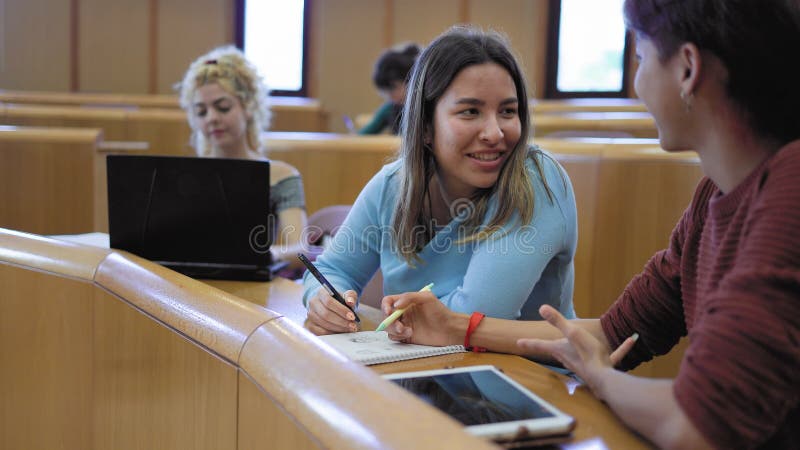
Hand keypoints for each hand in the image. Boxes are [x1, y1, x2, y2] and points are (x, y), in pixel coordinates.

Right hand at [305, 286, 358, 334]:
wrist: (332, 306)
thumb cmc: (340, 300)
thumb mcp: (347, 295)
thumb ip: (351, 296)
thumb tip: (350, 302)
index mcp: (321, 292)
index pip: (329, 301)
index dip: (341, 310)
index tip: (352, 316)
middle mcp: (313, 302)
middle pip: (326, 314)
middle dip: (341, 321)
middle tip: (352, 325)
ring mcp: (310, 314)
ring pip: (323, 324)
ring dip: (338, 328)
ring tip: (349, 329)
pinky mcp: (310, 325)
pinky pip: (320, 332)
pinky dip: (332, 333)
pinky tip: (341, 332)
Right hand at [381, 291, 458, 345]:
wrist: (449, 329)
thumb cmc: (440, 311)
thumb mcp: (427, 298)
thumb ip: (409, 297)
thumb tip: (395, 305)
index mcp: (406, 302)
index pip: (388, 301)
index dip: (385, 306)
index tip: (389, 312)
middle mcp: (403, 313)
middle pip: (386, 316)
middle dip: (390, 322)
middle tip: (400, 326)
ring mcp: (404, 325)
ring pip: (389, 328)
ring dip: (394, 330)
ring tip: (408, 331)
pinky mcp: (406, 336)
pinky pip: (394, 337)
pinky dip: (398, 337)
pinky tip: (409, 334)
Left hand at [517, 305, 637, 397]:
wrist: (605, 380)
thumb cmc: (587, 355)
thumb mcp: (572, 333)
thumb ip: (558, 321)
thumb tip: (542, 307)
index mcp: (561, 350)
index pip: (541, 345)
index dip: (529, 343)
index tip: (518, 343)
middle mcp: (570, 359)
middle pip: (559, 352)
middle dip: (553, 348)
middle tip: (544, 345)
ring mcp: (587, 365)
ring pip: (583, 355)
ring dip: (586, 348)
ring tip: (586, 343)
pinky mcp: (603, 367)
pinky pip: (612, 356)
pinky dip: (620, 349)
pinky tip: (631, 340)